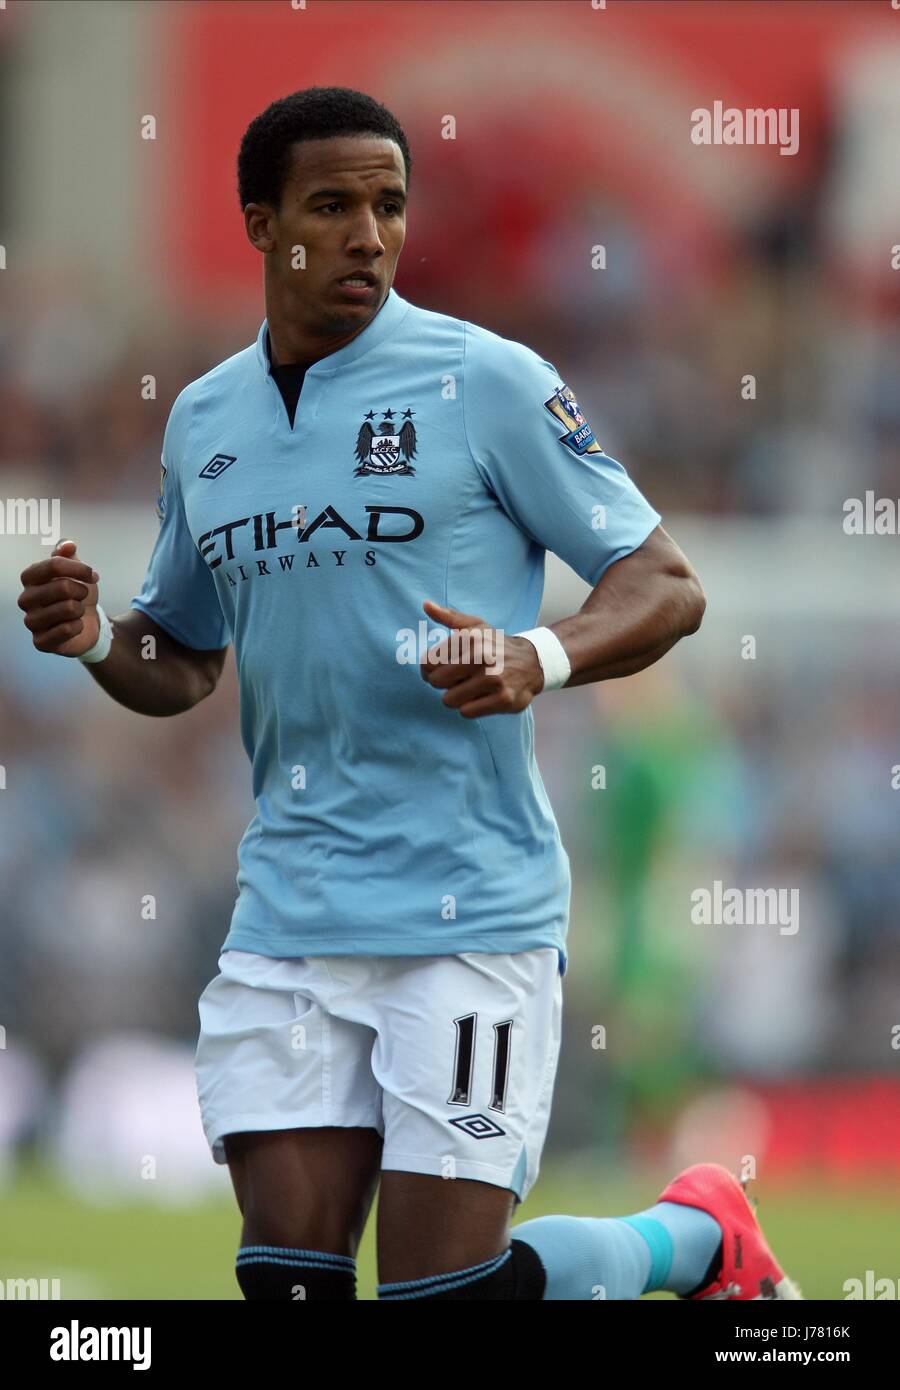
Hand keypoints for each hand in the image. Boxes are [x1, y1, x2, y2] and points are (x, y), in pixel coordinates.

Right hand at [18, 539, 100, 656]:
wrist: (86, 623)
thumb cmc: (77, 593)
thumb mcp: (76, 569)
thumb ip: (69, 553)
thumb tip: (68, 546)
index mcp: (30, 577)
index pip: (54, 565)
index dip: (79, 569)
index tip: (92, 575)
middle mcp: (25, 599)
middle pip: (63, 587)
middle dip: (82, 591)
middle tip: (82, 596)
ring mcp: (31, 621)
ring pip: (68, 608)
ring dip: (80, 609)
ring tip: (76, 611)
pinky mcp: (40, 642)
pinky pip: (67, 629)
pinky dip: (78, 626)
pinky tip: (74, 626)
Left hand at [419, 599, 543, 718]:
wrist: (533, 662)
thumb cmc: (496, 645)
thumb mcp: (476, 626)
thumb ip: (449, 617)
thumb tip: (425, 604)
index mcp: (471, 638)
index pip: (428, 662)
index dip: (429, 669)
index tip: (441, 668)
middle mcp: (482, 657)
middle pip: (436, 682)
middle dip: (442, 683)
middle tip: (456, 680)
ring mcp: (493, 679)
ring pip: (449, 700)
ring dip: (456, 697)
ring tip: (470, 688)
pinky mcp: (503, 699)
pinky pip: (467, 712)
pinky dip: (469, 708)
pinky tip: (480, 698)